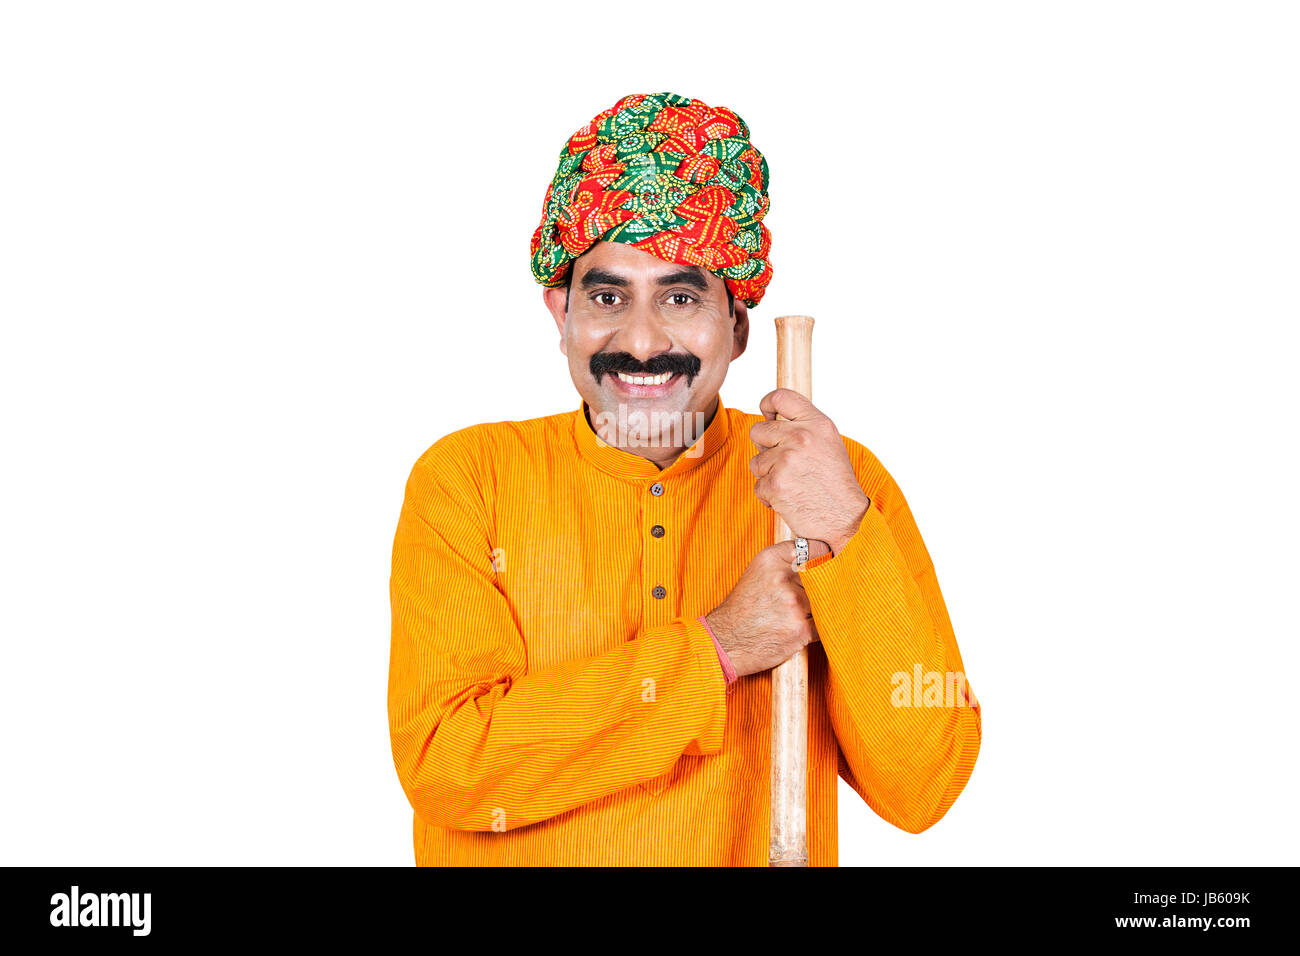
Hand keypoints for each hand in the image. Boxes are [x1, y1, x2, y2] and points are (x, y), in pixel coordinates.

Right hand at [705, 541, 820, 678]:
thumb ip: (787, 560)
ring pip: (824, 602)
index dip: (823, 560)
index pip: (817, 549)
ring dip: (814, 611)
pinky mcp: (801, 629)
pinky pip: (823, 625)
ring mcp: (793, 603)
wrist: (726, 642)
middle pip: (823, 578)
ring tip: (792, 616)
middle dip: (817, 589)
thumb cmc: (743, 608)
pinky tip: (795, 630)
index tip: (821, 568)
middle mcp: (782, 577)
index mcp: (771, 558)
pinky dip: (814, 630)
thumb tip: (823, 556)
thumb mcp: (758, 571)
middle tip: (799, 599)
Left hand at [749, 389, 870, 554]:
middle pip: (758, 430)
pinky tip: (790, 499)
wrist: (846, 520)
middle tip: (786, 464)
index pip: (781, 397)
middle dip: (765, 448)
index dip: (768, 404)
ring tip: (794, 485)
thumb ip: (804, 427)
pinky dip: (769, 496)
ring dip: (769, 475)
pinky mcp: (775, 483)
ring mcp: (786, 460)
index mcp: (817, 424)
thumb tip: (771, 419)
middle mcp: (801, 437)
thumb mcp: (828, 444)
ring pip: (756, 461)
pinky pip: (758, 485)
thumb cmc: (836, 485)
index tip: (767, 414)